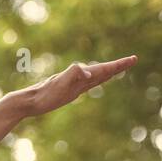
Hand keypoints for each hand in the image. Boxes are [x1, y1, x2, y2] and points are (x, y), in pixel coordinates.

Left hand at [14, 55, 136, 117]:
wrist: (28, 101)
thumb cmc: (44, 95)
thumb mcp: (60, 84)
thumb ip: (73, 75)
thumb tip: (87, 72)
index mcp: (81, 76)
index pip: (104, 69)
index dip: (118, 65)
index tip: (133, 59)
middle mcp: (79, 78)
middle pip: (103, 70)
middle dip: (118, 66)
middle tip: (133, 60)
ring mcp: (74, 84)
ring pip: (96, 76)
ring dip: (108, 72)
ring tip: (119, 67)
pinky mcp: (68, 90)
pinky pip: (88, 83)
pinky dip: (96, 79)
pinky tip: (95, 79)